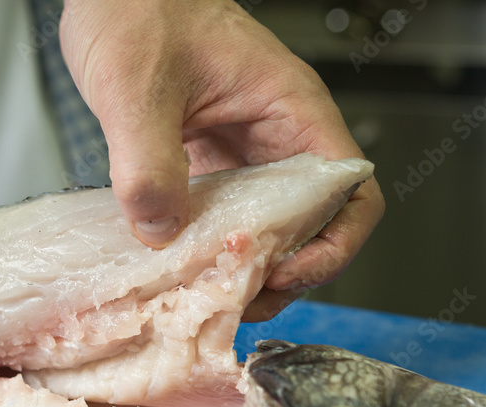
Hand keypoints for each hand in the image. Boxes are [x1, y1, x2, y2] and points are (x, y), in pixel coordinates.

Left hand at [60, 0, 384, 320]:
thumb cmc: (140, 8)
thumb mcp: (137, 85)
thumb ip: (148, 160)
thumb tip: (160, 231)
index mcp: (290, 110)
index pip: (349, 191)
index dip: (333, 244)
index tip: (287, 272)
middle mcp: (277, 138)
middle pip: (314, 225)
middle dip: (286, 272)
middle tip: (240, 299)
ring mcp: (245, 156)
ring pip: (271, 230)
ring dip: (249, 270)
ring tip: (213, 297)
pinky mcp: (211, 168)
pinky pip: (226, 222)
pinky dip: (212, 253)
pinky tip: (184, 272)